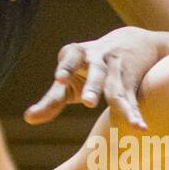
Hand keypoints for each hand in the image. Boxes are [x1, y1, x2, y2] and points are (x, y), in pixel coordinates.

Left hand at [25, 26, 168, 129]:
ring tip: (130, 124)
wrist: (133, 41)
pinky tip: (140, 128)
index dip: (65, 69)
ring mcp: (117, 70)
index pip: (69, 62)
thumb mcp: (69, 76)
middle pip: (96, 72)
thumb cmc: (88, 66)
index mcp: (76, 53)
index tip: (60, 80)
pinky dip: (134, 114)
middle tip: (88, 102)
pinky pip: (131, 100)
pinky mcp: (131, 82)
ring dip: (122, 107)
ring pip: (117, 89)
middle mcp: (98, 59)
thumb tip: (28, 120)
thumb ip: (52, 99)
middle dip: (93, 87)